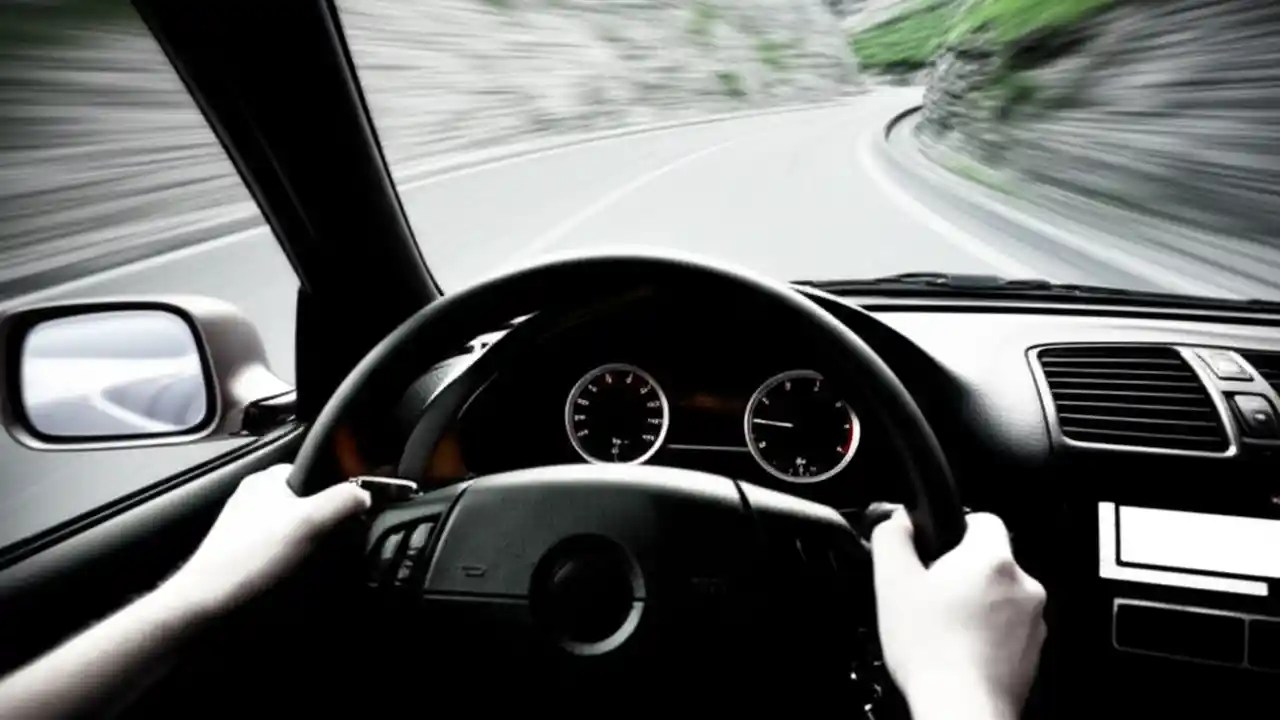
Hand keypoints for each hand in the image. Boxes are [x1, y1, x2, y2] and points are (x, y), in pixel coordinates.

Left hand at [162, 464, 370, 614]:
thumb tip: (366, 494)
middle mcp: (253, 496)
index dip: (335, 490)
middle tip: (331, 540)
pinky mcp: (240, 550)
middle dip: (322, 520)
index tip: (348, 514)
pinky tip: (291, 572)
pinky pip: (278, 546)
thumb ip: (343, 500)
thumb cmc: (254, 555)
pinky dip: (289, 557)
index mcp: (266, 478)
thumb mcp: (310, 521)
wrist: (207, 600)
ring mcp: (244, 524)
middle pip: (306, 501)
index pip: (315, 471)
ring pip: (292, 526)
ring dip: (307, 542)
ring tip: (309, 560)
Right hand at [872, 511, 1045, 719]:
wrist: (962, 708)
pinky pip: (1009, 629)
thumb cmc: (930, 649)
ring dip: (977, 605)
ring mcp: (1034, 621)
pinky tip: (961, 650)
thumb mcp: (892, 582)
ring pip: (1000, 596)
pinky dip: (988, 634)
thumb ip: (892, 537)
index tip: (935, 552)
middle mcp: (1023, 585)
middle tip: (931, 596)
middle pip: (990, 561)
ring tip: (944, 629)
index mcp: (992, 558)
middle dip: (962, 574)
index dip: (954, 529)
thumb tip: (899, 521)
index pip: (982, 518)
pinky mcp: (1034, 651)